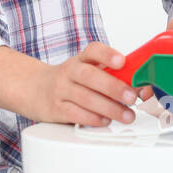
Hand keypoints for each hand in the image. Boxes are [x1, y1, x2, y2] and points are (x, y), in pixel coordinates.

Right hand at [24, 42, 152, 126]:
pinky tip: (105, 121)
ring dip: (109, 108)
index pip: (92, 51)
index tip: (121, 61)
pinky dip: (93, 119)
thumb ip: (109, 75)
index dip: (107, 55)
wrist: (34, 89)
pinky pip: (75, 114)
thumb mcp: (84, 70)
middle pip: (90, 76)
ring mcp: (61, 90)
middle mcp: (69, 72)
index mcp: (80, 60)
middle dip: (113, 87)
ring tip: (126, 115)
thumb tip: (139, 85)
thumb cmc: (68, 81)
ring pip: (85, 98)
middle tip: (131, 96)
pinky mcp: (55, 109)